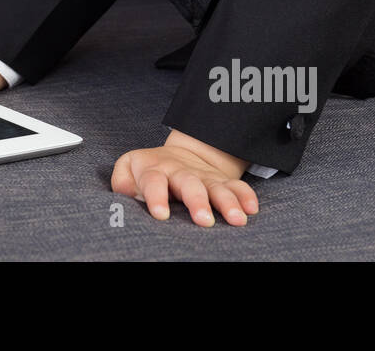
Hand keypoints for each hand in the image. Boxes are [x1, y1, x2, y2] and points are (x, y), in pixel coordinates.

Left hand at [111, 129, 259, 226]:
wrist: (181, 155)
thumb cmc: (149, 169)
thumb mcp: (128, 167)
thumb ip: (122, 181)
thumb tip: (126, 195)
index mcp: (154, 168)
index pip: (154, 180)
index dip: (156, 196)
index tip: (160, 214)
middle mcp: (181, 172)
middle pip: (190, 184)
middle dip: (198, 201)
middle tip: (203, 220)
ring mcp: (204, 177)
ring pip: (217, 187)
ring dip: (228, 202)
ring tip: (237, 220)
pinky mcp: (222, 181)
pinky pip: (237, 186)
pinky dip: (246, 196)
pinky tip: (252, 209)